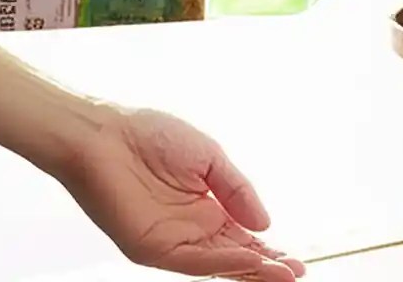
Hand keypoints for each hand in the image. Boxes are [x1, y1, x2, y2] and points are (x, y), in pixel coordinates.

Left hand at [59, 106, 304, 280]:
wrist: (105, 135)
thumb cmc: (151, 136)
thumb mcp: (210, 159)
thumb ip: (238, 191)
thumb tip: (266, 223)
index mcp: (207, 208)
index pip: (244, 238)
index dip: (270, 249)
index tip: (296, 260)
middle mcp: (191, 230)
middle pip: (236, 257)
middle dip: (267, 267)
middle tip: (297, 274)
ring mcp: (172, 241)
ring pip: (218, 264)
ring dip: (251, 270)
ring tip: (283, 274)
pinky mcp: (151, 248)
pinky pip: (192, 260)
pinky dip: (222, 262)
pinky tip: (249, 260)